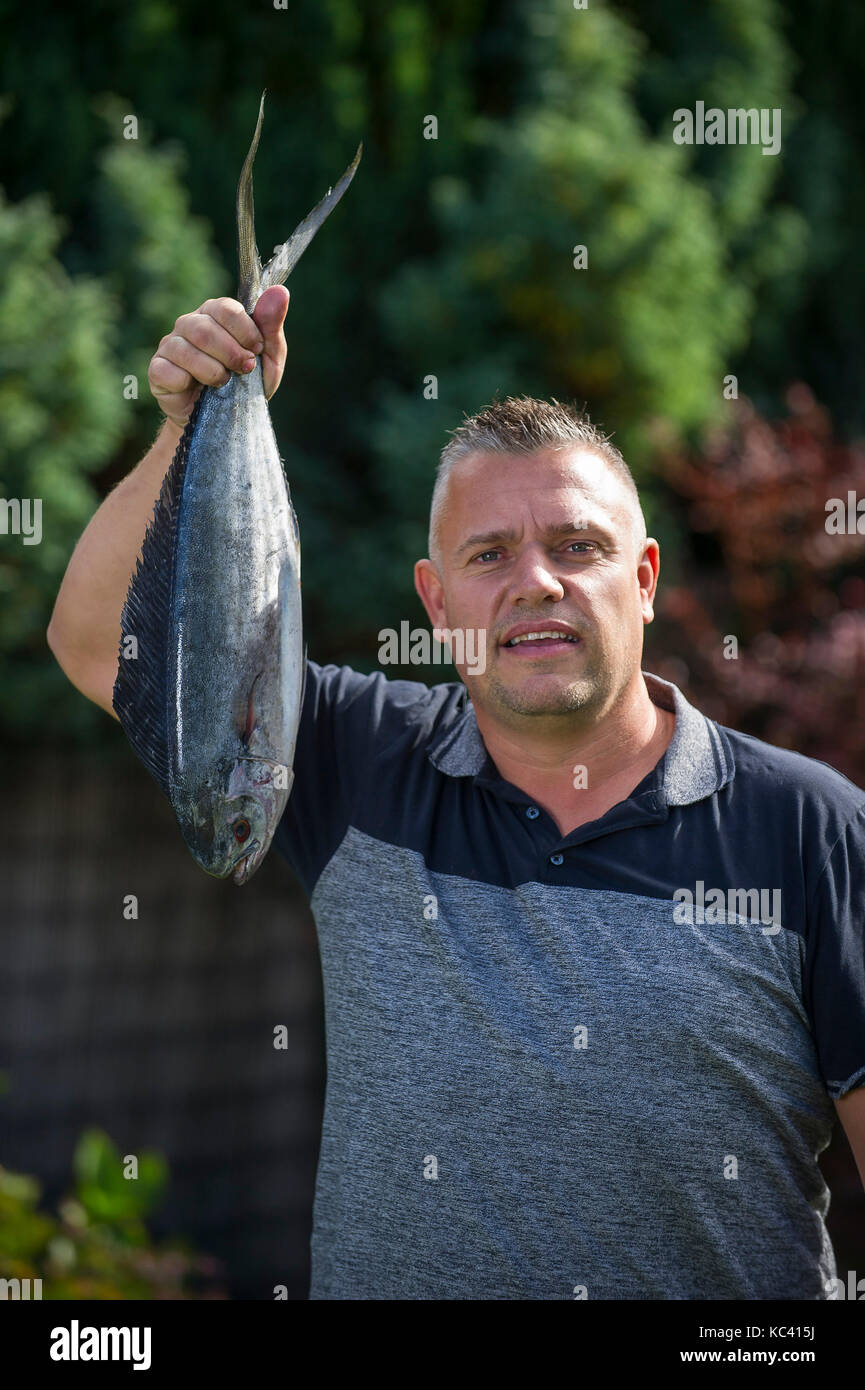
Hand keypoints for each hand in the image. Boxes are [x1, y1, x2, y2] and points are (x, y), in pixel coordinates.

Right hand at [148, 286, 289, 426]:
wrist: (225, 420)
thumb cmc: (246, 383)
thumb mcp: (268, 358)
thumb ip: (271, 325)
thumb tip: (280, 292)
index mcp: (214, 313)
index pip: (226, 309)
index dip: (246, 332)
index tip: (256, 351)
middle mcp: (188, 324)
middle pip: (205, 329)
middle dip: (232, 354)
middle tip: (244, 370)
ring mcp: (170, 346)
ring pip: (187, 350)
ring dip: (214, 371)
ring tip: (224, 383)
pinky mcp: (157, 370)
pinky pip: (168, 371)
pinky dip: (189, 383)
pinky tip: (199, 390)